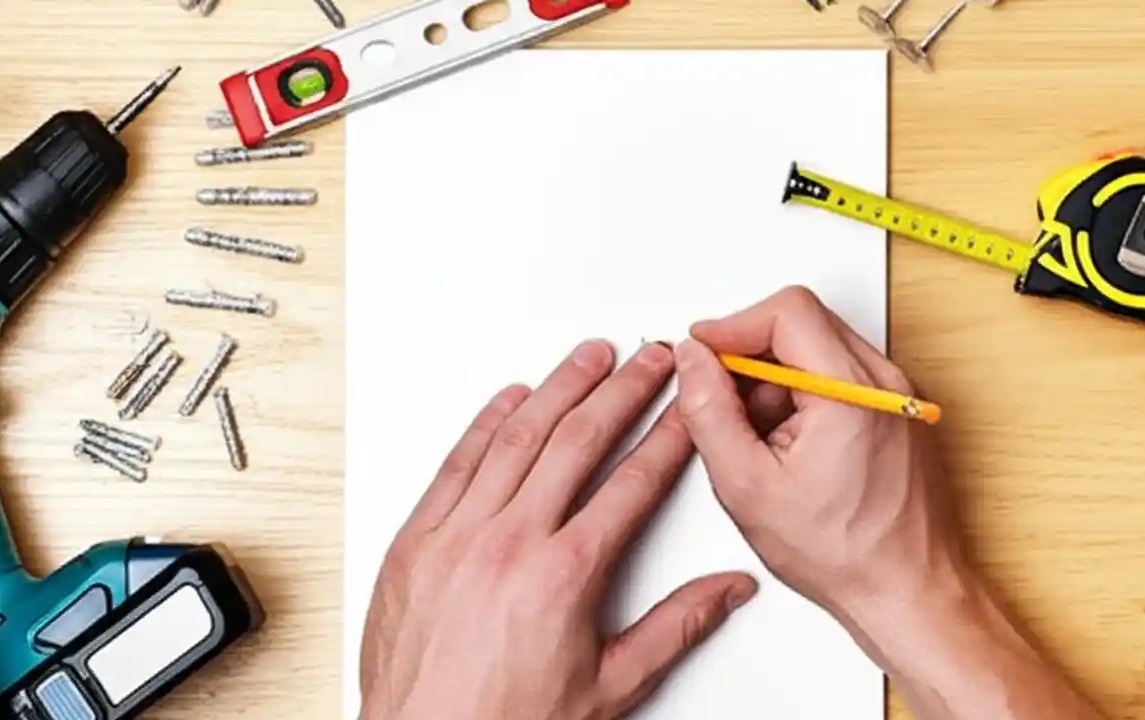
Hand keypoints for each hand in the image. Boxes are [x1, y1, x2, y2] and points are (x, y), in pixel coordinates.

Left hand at [360, 340, 756, 719]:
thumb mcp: (611, 686)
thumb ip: (675, 628)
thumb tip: (728, 591)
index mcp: (564, 574)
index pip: (634, 482)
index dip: (668, 436)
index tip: (686, 407)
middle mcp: (510, 542)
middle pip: (579, 440)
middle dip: (624, 390)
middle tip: (651, 359)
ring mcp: (457, 535)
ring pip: (516, 437)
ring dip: (559, 388)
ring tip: (590, 357)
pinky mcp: (416, 540)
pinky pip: (456, 464)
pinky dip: (486, 423)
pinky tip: (511, 398)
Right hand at [674, 286, 1102, 719]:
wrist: (909, 592)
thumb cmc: (846, 553)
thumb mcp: (748, 486)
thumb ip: (709, 412)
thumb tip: (692, 361)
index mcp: (852, 392)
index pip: (787, 311)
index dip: (733, 324)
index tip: (703, 352)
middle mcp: (883, 382)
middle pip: (802, 324)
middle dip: (750, 355)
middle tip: (722, 402)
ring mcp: (894, 395)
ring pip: (816, 350)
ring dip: (774, 381)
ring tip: (760, 441)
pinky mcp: (894, 411)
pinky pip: (836, 377)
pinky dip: (800, 398)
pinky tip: (787, 449)